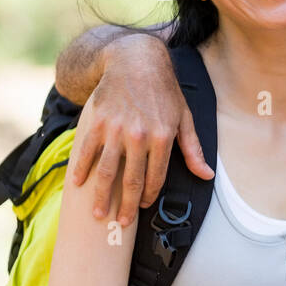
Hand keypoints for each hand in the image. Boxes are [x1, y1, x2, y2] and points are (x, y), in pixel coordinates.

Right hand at [68, 34, 212, 224]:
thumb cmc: (165, 92)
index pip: (156, 176)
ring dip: (101, 195)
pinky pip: (87, 151)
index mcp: (163, 137)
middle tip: (120, 223)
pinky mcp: (97, 122)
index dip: (150, 195)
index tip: (144, 207)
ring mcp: (115, 129)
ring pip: (106, 170)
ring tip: (98, 213)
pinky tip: (78, 184)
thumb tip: (207, 175)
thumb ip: (193, 149)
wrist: (136, 61)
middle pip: (131, 179)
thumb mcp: (185, 118)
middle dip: (126, 205)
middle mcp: (139, 136)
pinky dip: (82, 169)